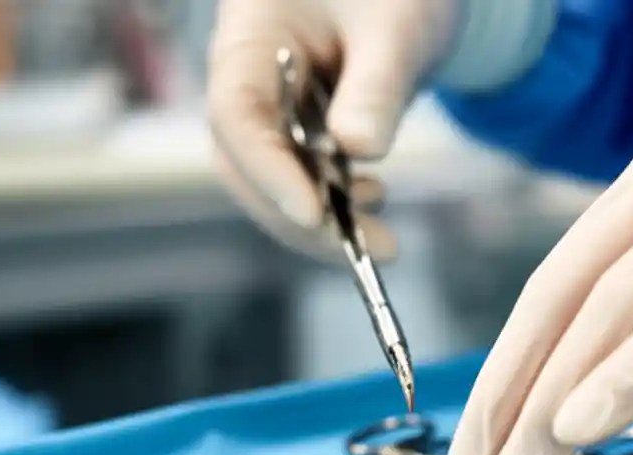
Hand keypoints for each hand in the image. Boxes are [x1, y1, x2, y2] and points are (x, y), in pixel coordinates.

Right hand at [207, 0, 458, 261]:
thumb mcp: (396, 26)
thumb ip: (376, 84)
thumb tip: (360, 148)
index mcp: (249, 37)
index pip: (236, 115)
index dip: (268, 170)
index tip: (313, 214)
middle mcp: (249, 79)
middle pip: (248, 162)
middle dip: (300, 216)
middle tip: (365, 249)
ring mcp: (274, 107)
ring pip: (276, 178)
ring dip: (323, 220)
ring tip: (382, 238)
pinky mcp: (303, 129)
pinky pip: (305, 175)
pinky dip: (336, 201)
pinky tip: (375, 200)